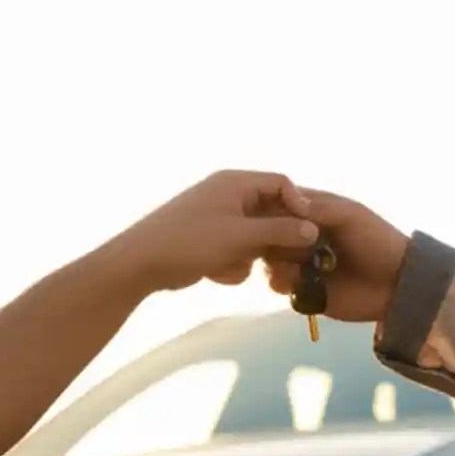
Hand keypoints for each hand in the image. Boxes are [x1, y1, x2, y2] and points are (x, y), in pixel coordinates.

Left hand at [127, 170, 319, 291]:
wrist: (141, 263)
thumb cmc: (191, 242)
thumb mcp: (241, 237)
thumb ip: (280, 231)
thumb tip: (313, 230)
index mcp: (235, 182)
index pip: (281, 183)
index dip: (298, 205)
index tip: (308, 231)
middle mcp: (229, 195)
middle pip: (270, 213)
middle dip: (270, 239)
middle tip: (277, 259)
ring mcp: (219, 218)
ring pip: (255, 237)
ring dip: (248, 256)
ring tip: (230, 265)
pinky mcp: (211, 240)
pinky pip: (237, 250)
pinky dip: (232, 264)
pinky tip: (215, 273)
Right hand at [265, 190, 409, 322]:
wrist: (395, 284)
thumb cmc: (377, 241)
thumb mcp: (351, 215)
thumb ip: (318, 208)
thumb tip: (284, 202)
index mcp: (311, 213)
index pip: (278, 205)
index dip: (271, 210)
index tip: (276, 218)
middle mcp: (300, 236)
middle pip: (268, 234)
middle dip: (274, 239)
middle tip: (296, 246)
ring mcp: (300, 263)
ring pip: (269, 259)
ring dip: (279, 261)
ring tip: (303, 266)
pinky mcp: (302, 289)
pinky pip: (278, 284)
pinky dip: (284, 282)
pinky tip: (301, 281)